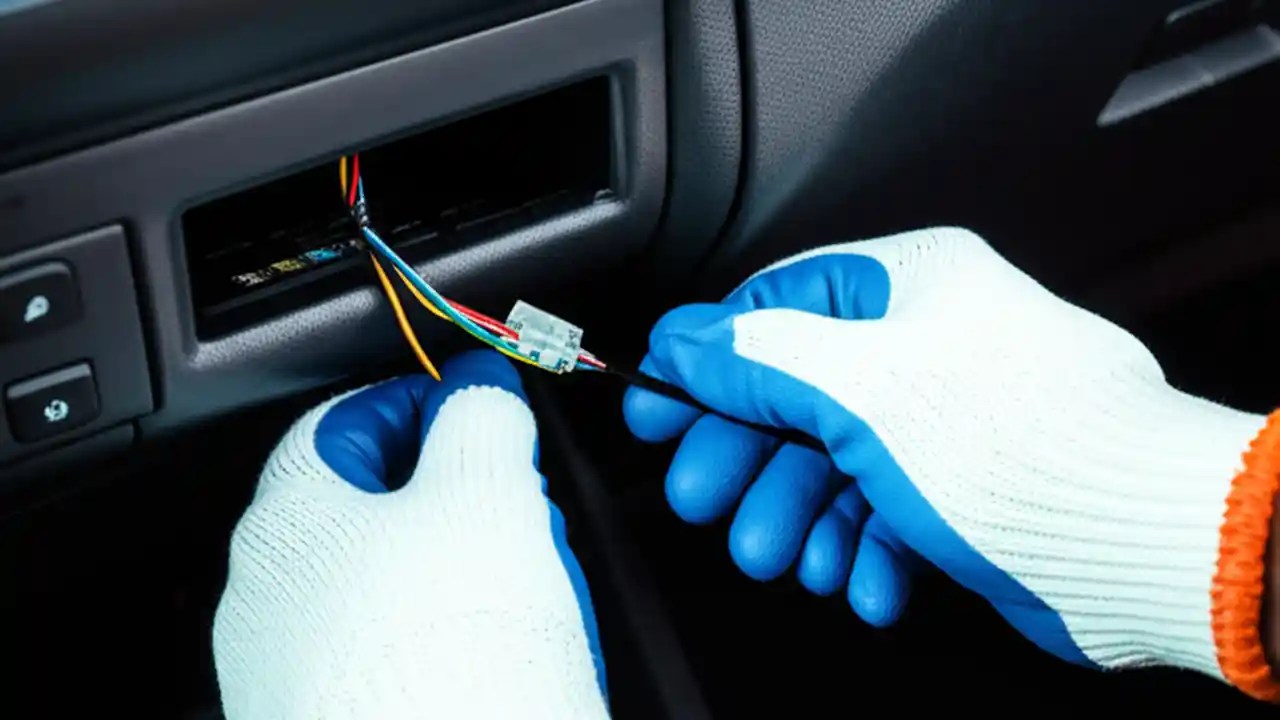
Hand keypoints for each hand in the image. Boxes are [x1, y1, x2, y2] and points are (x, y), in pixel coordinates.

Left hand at [214, 351, 608, 719]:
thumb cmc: (446, 650)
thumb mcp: (485, 492)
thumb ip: (481, 419)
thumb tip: (482, 388)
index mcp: (289, 519)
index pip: (346, 424)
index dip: (423, 405)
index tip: (478, 412)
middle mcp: (269, 598)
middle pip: (365, 509)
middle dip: (451, 494)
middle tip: (517, 503)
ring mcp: (291, 673)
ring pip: (380, 587)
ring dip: (452, 569)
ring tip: (525, 583)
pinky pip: (387, 657)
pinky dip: (441, 638)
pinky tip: (496, 656)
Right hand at [624, 227, 1263, 679]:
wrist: (1135, 539)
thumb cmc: (1020, 443)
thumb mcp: (858, 385)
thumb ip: (757, 358)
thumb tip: (685, 338)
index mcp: (910, 284)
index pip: (775, 307)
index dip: (707, 362)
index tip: (660, 408)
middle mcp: (931, 341)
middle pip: (799, 395)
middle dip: (752, 462)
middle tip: (708, 503)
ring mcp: (950, 416)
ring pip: (838, 461)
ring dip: (805, 518)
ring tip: (792, 561)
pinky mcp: (967, 485)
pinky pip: (888, 509)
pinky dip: (865, 548)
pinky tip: (863, 581)